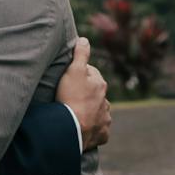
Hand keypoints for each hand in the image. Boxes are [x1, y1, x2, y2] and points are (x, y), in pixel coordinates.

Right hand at [57, 36, 109, 152]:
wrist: (73, 129)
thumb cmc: (71, 98)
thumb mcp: (73, 71)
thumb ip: (80, 55)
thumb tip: (85, 39)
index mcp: (100, 84)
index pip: (91, 74)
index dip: (79, 75)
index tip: (68, 80)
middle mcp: (106, 101)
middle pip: (95, 94)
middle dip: (86, 94)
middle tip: (70, 98)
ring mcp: (105, 119)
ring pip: (98, 112)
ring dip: (90, 112)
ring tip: (75, 115)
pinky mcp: (102, 135)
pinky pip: (99, 130)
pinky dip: (93, 129)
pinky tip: (84, 129)